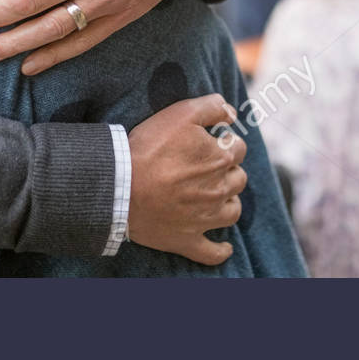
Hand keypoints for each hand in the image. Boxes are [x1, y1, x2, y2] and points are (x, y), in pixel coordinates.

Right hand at [127, 94, 247, 264]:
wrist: (120, 186)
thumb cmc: (149, 147)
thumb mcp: (181, 113)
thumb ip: (212, 106)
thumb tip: (232, 111)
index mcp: (221, 158)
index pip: (238, 147)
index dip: (225, 141)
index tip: (210, 141)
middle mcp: (220, 189)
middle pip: (238, 178)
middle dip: (227, 170)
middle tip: (206, 165)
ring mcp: (205, 218)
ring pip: (232, 211)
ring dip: (228, 201)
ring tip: (214, 194)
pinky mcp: (188, 239)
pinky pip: (211, 253)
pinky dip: (220, 251)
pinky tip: (224, 247)